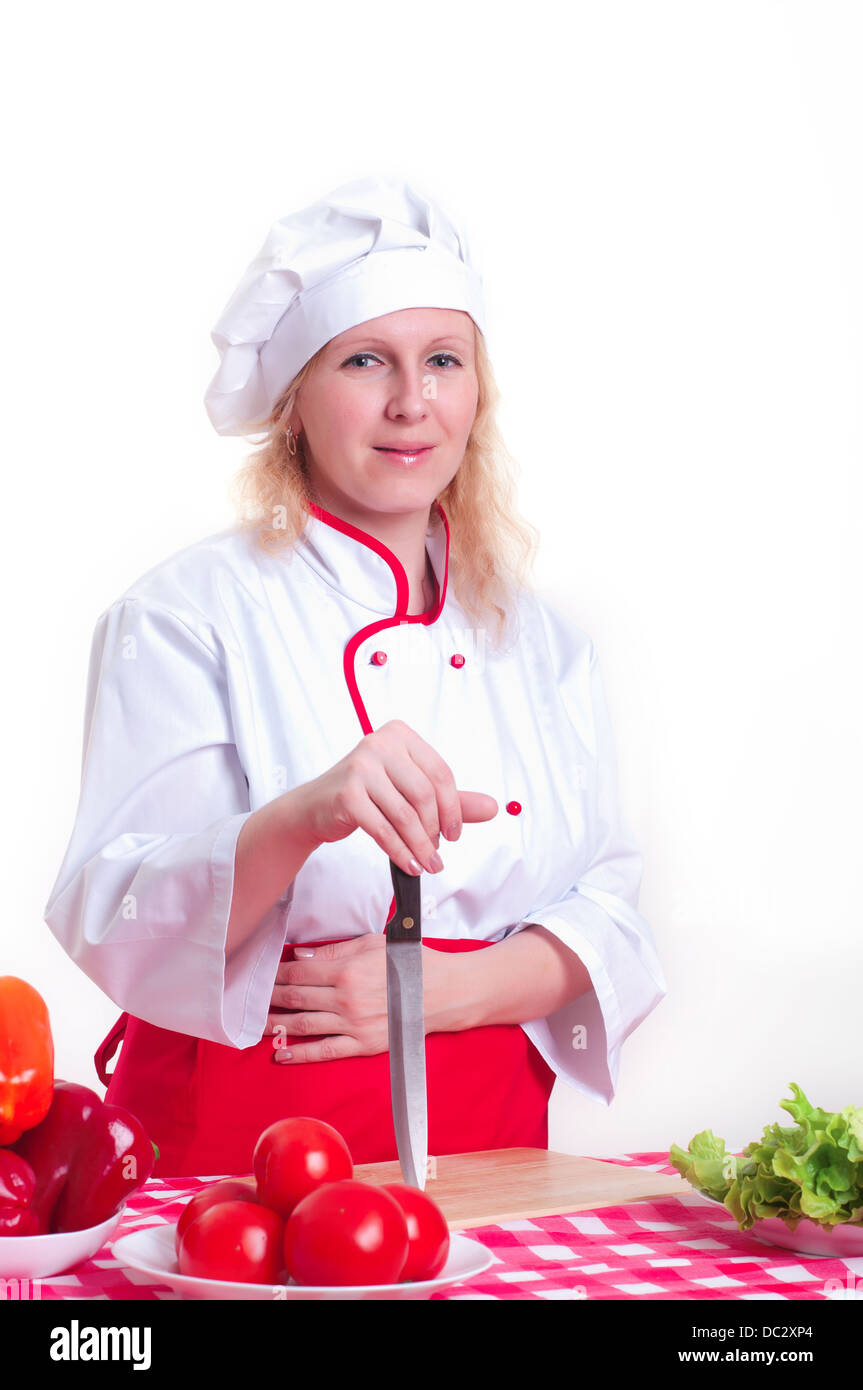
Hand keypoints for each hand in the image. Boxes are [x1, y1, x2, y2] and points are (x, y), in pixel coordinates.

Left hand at [263, 935, 465, 1062]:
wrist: (444, 993)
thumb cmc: (410, 963)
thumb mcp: (372, 945)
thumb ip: (334, 952)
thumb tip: (300, 956)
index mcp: (347, 970)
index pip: (299, 972)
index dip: (276, 974)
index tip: (260, 975)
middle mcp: (346, 999)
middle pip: (296, 997)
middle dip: (270, 998)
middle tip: (248, 999)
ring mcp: (353, 1024)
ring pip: (304, 1024)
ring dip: (276, 1025)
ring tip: (255, 1025)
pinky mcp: (362, 1044)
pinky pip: (325, 1050)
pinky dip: (300, 1053)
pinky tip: (281, 1053)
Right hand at [291, 719, 497, 877]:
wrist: (315, 807)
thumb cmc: (366, 795)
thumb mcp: (409, 791)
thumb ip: (450, 799)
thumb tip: (493, 807)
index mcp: (400, 735)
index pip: (440, 773)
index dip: (453, 808)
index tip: (455, 834)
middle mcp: (380, 744)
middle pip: (425, 794)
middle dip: (435, 830)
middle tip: (437, 853)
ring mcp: (360, 767)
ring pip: (405, 814)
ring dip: (420, 846)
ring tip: (427, 864)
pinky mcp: (347, 793)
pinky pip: (383, 829)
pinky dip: (400, 851)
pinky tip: (410, 865)